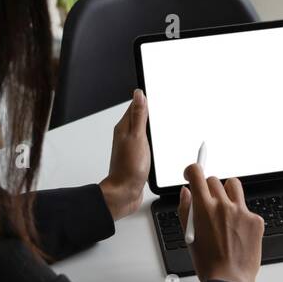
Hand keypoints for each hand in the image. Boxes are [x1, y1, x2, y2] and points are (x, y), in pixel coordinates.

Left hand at [99, 89, 150, 220]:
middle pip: (138, 116)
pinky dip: (152, 138)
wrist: (124, 193)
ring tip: (157, 115)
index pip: (135, 106)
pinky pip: (145, 142)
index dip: (145, 97)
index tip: (153, 88)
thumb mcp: (138, 137)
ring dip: (150, 123)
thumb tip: (138, 94)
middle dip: (148, 108)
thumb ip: (139, 116)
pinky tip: (157, 140)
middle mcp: (126, 135)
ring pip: (142, 129)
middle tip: (156, 98)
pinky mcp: (137, 157)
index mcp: (124, 128)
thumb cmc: (129, 168)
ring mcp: (131, 146)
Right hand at [178, 165, 263, 281]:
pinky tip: (237, 232)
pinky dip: (241, 215)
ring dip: (227, 193)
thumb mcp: (189, 235)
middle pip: (214, 180)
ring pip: (234, 187)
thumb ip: (186, 209)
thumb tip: (186, 192)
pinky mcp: (256, 220)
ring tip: (224, 212)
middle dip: (208, 188)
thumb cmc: (208, 262)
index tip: (191, 173)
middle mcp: (224, 205)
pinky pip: (247, 208)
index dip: (192, 170)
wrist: (230, 279)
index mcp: (204, 208)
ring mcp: (242, 211)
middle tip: (207, 202)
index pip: (197, 173)